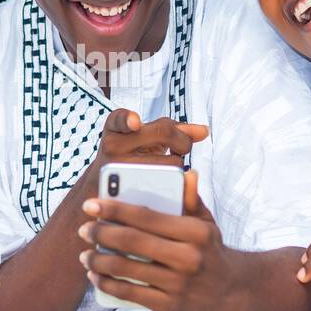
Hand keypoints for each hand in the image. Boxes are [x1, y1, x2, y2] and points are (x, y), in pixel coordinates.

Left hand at [78, 169, 243, 310]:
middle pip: (132, 241)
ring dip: (98, 260)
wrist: (230, 288)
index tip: (91, 205)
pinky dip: (107, 284)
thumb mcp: (205, 221)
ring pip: (126, 269)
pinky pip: (130, 294)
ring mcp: (180, 285)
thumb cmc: (208, 248)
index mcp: (195, 232)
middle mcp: (189, 258)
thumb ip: (191, 199)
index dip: (114, 209)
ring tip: (85, 254)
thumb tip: (187, 174)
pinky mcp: (171, 308)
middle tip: (84, 230)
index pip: (146, 216)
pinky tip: (96, 275)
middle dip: (101, 233)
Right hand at [91, 109, 208, 176]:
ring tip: (167, 166)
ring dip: (178, 163)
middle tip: (180, 148)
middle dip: (182, 140)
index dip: (129, 120)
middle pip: (164, 132)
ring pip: (170, 161)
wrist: (106, 184)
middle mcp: (111, 146)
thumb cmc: (134, 154)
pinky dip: (177, 184)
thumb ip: (175, 129)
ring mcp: (117, 170)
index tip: (136, 122)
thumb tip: (204, 131)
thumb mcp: (146, 136)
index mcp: (114, 127)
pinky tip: (175, 182)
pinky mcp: (129, 190)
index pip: (120, 119)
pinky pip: (167, 186)